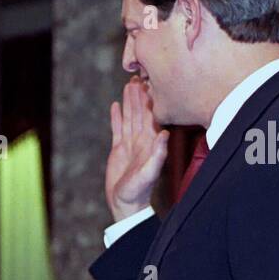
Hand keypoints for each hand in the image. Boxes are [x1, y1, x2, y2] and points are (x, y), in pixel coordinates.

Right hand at [106, 76, 168, 221]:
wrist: (125, 203)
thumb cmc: (138, 191)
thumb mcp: (148, 174)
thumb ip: (157, 155)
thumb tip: (164, 134)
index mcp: (150, 143)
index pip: (151, 116)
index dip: (151, 100)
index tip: (149, 83)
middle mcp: (141, 140)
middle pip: (140, 112)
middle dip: (139, 95)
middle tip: (138, 76)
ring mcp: (130, 144)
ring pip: (129, 117)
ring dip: (129, 101)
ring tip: (128, 85)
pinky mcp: (118, 149)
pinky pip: (117, 129)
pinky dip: (116, 117)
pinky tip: (114, 105)